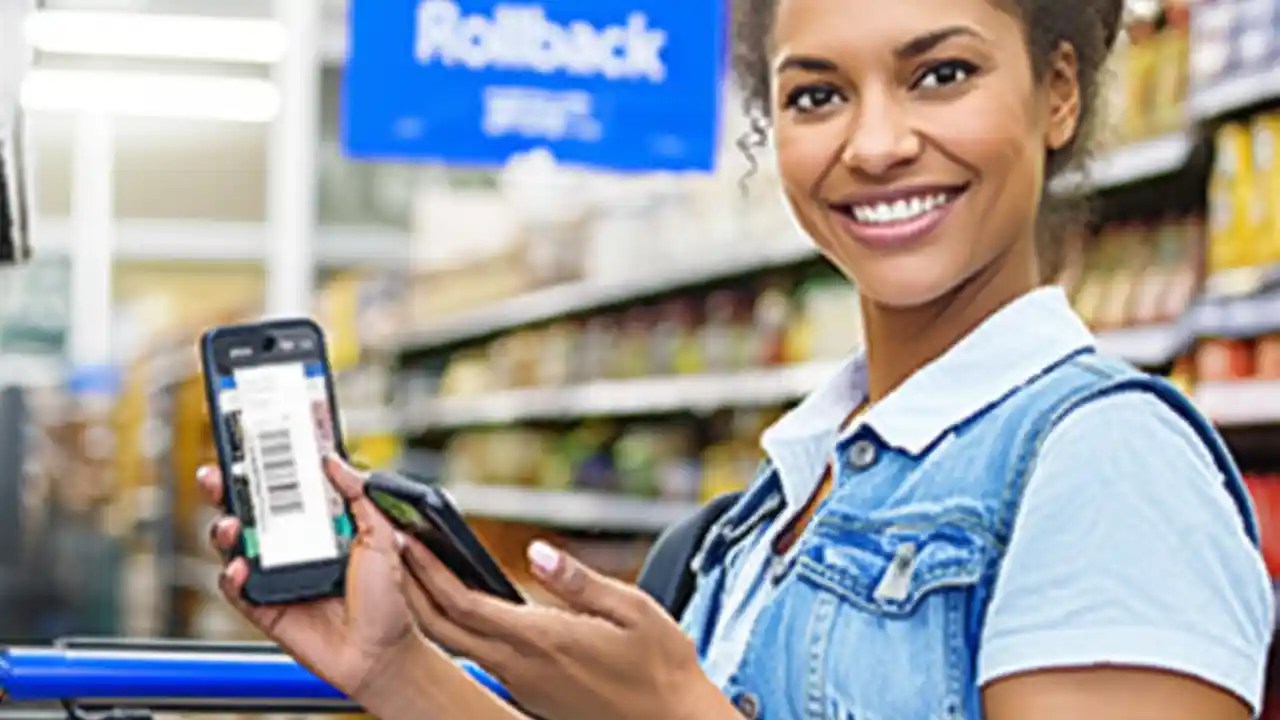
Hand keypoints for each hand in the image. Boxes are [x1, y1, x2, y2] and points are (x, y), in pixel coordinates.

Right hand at [198, 457, 419, 701]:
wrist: (381, 653)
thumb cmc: (387, 599)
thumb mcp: (382, 536)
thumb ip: (359, 496)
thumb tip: (334, 460)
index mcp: (319, 526)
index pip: (285, 490)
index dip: (265, 469)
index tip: (250, 446)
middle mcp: (293, 547)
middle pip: (249, 512)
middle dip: (225, 491)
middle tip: (216, 476)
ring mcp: (276, 576)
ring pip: (234, 546)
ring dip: (223, 531)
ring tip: (229, 524)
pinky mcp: (264, 607)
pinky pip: (236, 589)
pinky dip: (231, 577)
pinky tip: (239, 567)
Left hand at [401, 537, 735, 719]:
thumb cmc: (660, 668)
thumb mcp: (632, 610)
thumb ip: (578, 581)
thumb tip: (539, 551)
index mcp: (542, 641)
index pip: (466, 604)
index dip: (430, 571)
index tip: (409, 539)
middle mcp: (522, 667)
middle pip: (446, 628)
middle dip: (414, 587)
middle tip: (394, 549)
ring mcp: (523, 685)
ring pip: (459, 645)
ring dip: (433, 608)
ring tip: (420, 571)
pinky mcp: (531, 695)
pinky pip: (482, 658)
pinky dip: (461, 629)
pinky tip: (465, 609)